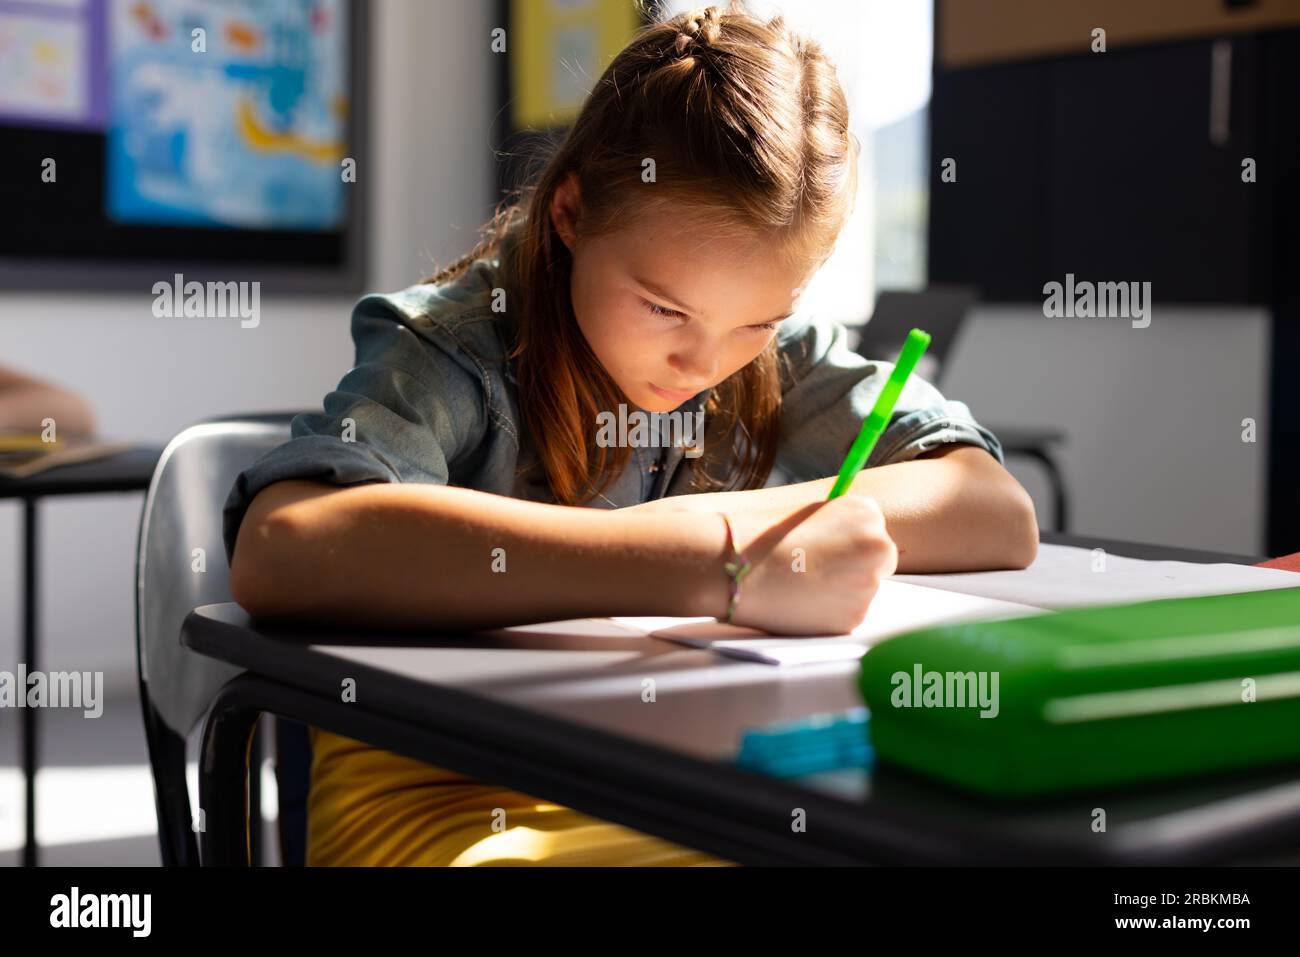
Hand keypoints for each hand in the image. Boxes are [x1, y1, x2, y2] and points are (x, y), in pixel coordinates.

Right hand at [721, 495, 897, 635]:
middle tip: (818, 569)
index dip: (851, 541)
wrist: (741, 568)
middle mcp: (878, 547)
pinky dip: (831, 611)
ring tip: (802, 583)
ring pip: (863, 589)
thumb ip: (839, 525)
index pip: (875, 530)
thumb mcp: (810, 514)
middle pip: (880, 560)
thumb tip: (853, 541)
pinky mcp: (854, 617)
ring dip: (842, 590)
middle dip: (856, 566)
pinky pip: (849, 614)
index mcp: (867, 513)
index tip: (829, 546)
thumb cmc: (767, 537)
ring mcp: (869, 585)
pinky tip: (802, 600)